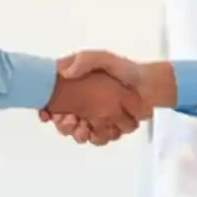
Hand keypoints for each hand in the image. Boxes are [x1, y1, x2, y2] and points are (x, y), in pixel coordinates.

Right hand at [39, 50, 174, 143]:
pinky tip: (98, 131)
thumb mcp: (103, 59)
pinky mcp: (107, 127)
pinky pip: (96, 137)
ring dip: (77, 133)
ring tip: (84, 128)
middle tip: (70, 120)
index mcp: (75, 86)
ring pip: (77, 132)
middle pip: (61, 119)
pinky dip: (96, 137)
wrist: (150, 85)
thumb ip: (85, 61)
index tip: (46, 114)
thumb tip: (66, 73)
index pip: (52, 100)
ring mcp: (94, 116)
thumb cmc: (126, 69)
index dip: (46, 108)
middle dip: (62, 123)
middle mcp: (82, 103)